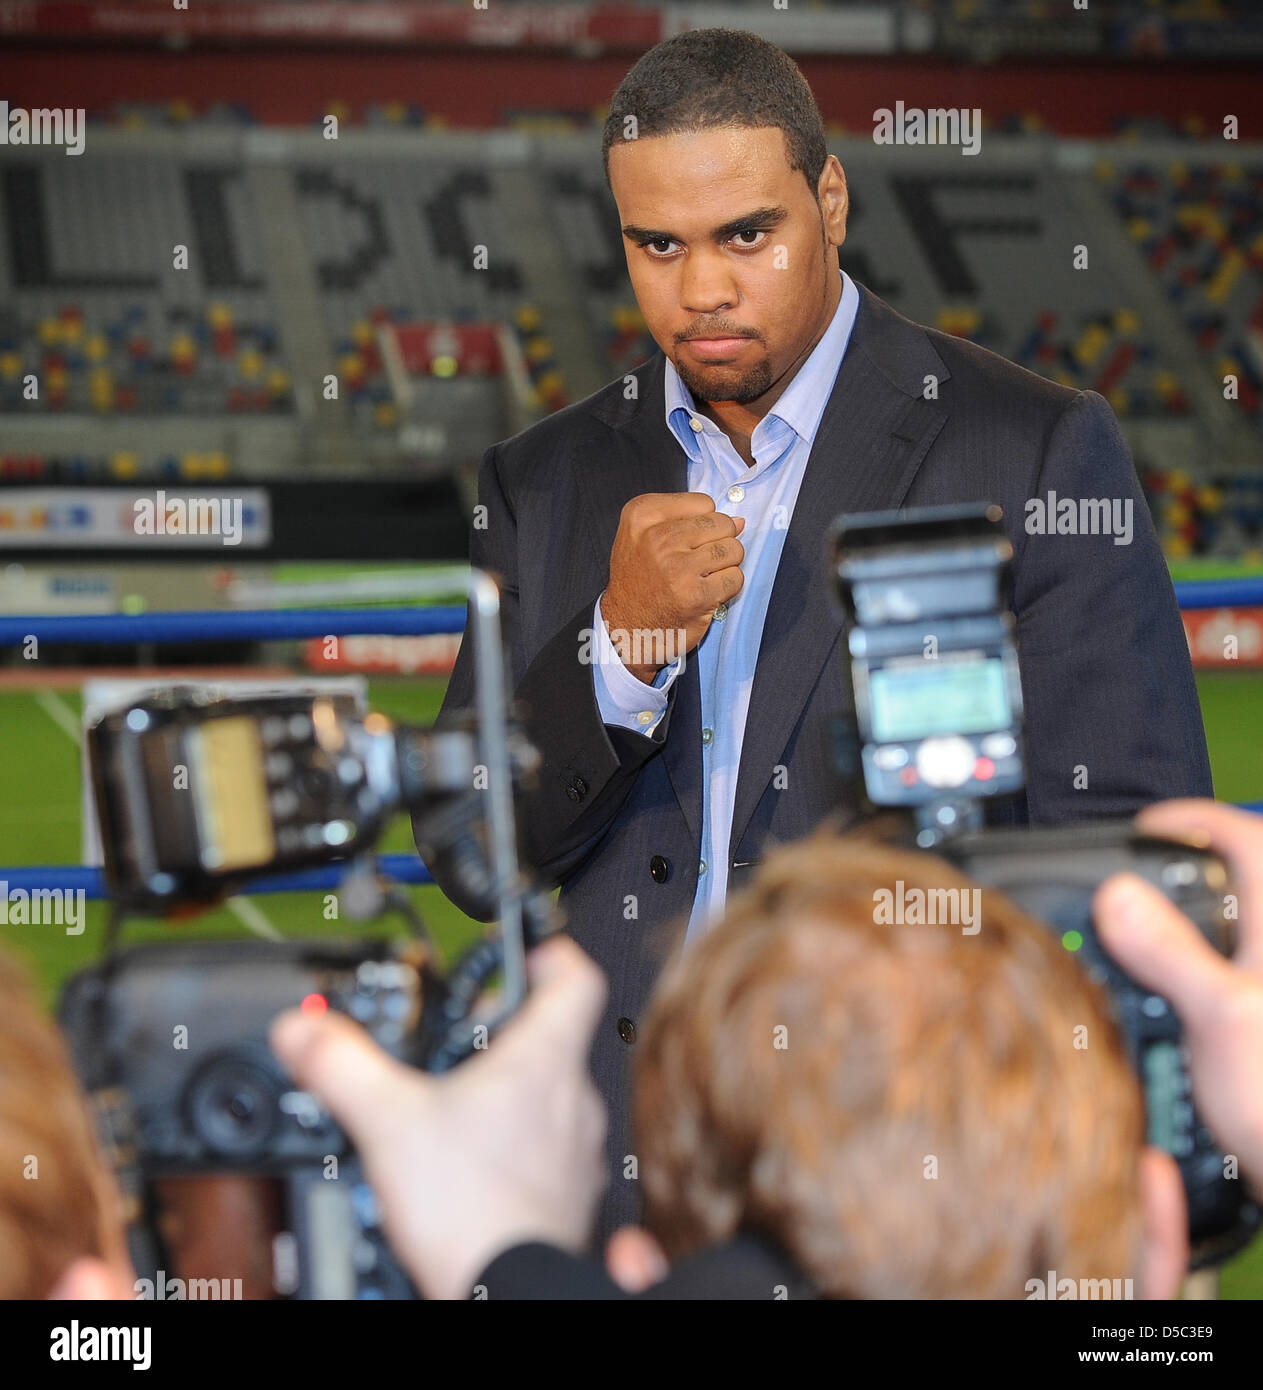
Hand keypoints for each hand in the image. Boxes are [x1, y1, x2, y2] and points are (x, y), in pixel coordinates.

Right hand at [270, 936, 607, 1299]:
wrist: (509, 1292)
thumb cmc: (472, 1212)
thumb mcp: (387, 1121)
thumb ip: (340, 1066)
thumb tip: (302, 1030)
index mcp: (543, 1058)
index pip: (576, 974)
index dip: (548, 950)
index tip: (520, 950)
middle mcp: (572, 1096)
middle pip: (553, 1033)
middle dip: (500, 1030)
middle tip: (456, 1039)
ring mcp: (576, 1147)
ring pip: (549, 1092)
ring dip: (505, 1089)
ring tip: (450, 1104)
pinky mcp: (567, 1192)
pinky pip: (547, 1145)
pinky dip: (511, 1141)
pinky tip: (466, 1160)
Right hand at [602, 492, 744, 683]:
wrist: (626, 629)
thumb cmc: (639, 580)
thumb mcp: (642, 535)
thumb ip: (687, 519)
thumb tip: (740, 521)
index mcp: (641, 516)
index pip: (703, 503)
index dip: (702, 523)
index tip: (685, 541)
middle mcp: (657, 538)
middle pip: (722, 523)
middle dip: (718, 542)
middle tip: (697, 562)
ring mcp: (679, 568)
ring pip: (733, 549)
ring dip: (725, 565)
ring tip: (702, 576)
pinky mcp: (697, 595)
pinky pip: (735, 577)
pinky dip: (727, 586)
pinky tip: (707, 592)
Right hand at [1094, 798, 1262, 1195]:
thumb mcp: (1220, 1018)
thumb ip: (1168, 951)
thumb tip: (1117, 895)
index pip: (1243, 837)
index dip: (1190, 820)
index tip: (1141, 828)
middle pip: (1229, 887)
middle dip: (1175, 878)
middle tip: (1122, 885)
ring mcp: (1255, 992)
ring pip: (1221, 938)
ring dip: (1176, 933)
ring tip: (1126, 943)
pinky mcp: (1248, 1027)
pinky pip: (1214, 982)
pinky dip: (1183, 978)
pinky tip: (1156, 1006)